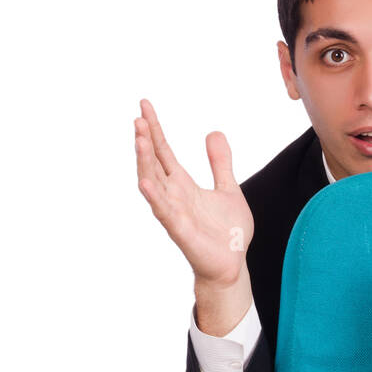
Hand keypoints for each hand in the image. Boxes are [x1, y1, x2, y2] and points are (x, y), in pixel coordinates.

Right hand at [135, 99, 253, 286]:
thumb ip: (220, 163)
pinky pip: (163, 212)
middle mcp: (174, 196)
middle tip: (138, 118)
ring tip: (139, 139)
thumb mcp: (228, 188)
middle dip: (145, 141)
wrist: (232, 265)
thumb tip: (214, 132)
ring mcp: (174, 213)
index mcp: (183, 185)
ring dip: (145, 162)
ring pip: (153, 183)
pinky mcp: (180, 231)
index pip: (163, 151)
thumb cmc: (227, 233)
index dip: (154, 129)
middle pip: (153, 163)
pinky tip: (145, 181)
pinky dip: (154, 197)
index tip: (144, 106)